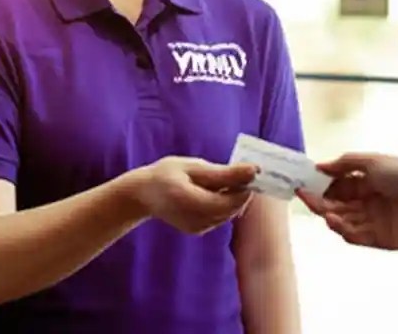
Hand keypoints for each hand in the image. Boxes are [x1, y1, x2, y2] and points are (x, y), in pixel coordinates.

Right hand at [132, 157, 257, 234]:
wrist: (143, 194)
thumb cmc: (166, 174)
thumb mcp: (193, 167)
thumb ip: (224, 173)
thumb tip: (254, 171)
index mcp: (191, 201)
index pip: (231, 201)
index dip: (245, 188)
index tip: (250, 171)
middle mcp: (195, 220)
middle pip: (232, 209)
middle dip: (240, 192)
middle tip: (238, 172)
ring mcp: (197, 228)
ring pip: (228, 214)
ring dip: (231, 198)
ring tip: (218, 180)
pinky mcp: (197, 231)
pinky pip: (219, 217)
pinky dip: (221, 205)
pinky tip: (210, 192)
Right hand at [297, 153, 397, 250]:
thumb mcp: (373, 161)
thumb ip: (344, 164)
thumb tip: (319, 166)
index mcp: (368, 181)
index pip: (337, 186)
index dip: (321, 185)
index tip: (304, 183)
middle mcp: (369, 201)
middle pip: (337, 205)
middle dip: (320, 201)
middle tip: (304, 197)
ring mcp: (374, 221)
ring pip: (344, 221)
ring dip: (330, 216)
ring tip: (322, 211)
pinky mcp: (380, 239)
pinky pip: (356, 237)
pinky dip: (343, 230)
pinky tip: (334, 222)